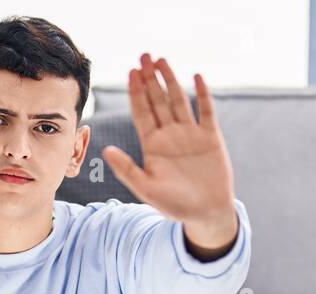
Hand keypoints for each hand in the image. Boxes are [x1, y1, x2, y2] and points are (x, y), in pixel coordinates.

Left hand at [102, 53, 237, 252]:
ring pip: (179, 101)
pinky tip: (196, 77)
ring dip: (170, 80)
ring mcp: (191, 134)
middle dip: (150, 79)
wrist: (205, 214)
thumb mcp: (146, 189)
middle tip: (143, 56)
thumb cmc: (174, 205)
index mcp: (153, 145)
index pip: (141, 112)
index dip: (136, 92)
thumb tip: (105, 150)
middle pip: (158, 101)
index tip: (130, 72)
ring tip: (162, 60)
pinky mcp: (211, 138)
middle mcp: (170, 135)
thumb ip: (126, 169)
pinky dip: (202, 94)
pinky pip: (206, 111)